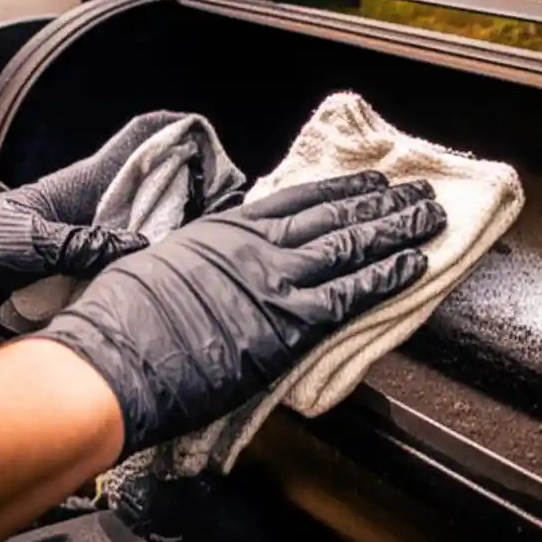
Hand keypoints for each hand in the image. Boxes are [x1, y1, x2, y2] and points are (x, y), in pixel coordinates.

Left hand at [0, 112, 185, 287]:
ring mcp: (89, 226)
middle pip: (149, 185)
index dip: (169, 137)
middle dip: (183, 188)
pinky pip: (122, 251)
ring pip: (140, 219)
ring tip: (202, 235)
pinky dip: (143, 256)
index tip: (203, 139)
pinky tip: (160, 269)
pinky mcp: (82, 255)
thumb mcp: (33, 243)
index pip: (136, 145)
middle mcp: (92, 199)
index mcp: (82, 182)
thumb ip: (84, 245)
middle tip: (220, 200)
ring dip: (166, 226)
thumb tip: (138, 248)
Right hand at [32, 170, 446, 457]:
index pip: (300, 198)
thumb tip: (220, 257)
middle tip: (419, 192)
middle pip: (336, 216)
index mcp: (227, 228)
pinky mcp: (289, 326)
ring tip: (430, 218)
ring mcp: (277, 283)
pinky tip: (414, 265)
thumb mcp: (162, 260)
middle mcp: (259, 246)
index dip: (343, 188)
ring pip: (353, 247)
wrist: (111, 362)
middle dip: (384, 202)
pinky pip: (351, 296)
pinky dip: (387, 277)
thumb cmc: (119, 318)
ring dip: (398, 230)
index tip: (372, 179)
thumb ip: (203, 253)